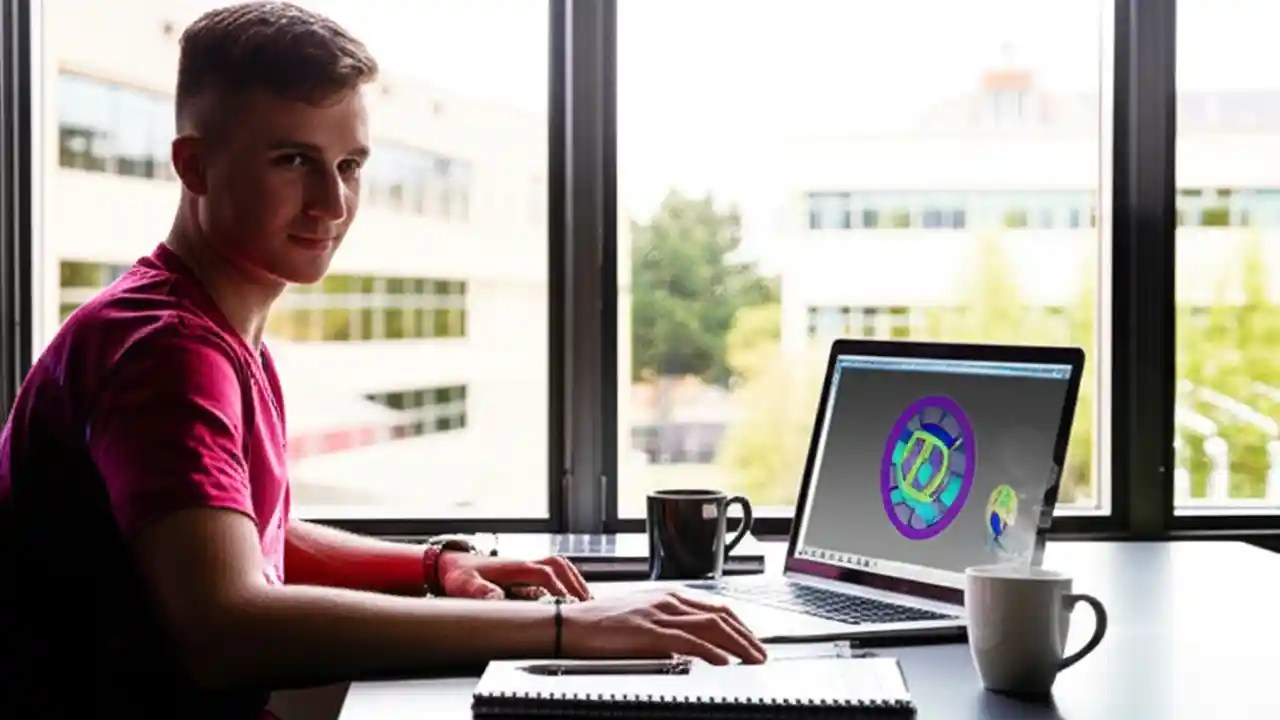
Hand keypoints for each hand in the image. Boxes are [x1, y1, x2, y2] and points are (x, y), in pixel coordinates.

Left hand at [438, 552, 591, 601]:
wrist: (452, 564)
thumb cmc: (460, 576)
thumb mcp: (464, 585)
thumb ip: (480, 591)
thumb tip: (497, 598)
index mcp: (514, 567)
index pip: (545, 574)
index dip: (559, 589)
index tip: (569, 605)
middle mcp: (525, 562)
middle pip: (559, 566)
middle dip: (575, 584)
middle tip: (586, 605)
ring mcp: (527, 564)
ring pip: (560, 565)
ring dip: (575, 580)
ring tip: (586, 600)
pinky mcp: (526, 569)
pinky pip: (555, 569)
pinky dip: (568, 578)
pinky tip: (572, 593)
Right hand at [560, 589, 766, 665]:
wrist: (571, 624)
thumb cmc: (600, 624)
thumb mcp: (641, 619)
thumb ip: (667, 627)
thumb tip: (691, 645)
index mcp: (668, 596)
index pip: (716, 607)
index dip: (740, 625)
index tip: (753, 641)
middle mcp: (668, 601)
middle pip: (721, 614)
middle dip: (747, 635)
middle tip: (762, 653)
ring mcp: (659, 614)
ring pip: (711, 625)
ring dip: (738, 644)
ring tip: (753, 659)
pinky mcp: (648, 631)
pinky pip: (688, 640)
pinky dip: (710, 650)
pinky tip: (723, 662)